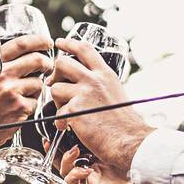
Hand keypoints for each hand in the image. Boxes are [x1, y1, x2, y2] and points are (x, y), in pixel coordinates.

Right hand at [0, 35, 53, 167]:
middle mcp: (3, 75)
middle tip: (48, 67)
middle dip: (47, 63)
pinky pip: (35, 102)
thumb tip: (23, 59)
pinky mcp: (20, 107)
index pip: (20, 44)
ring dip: (36, 89)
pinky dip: (31, 105)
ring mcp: (12, 91)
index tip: (46, 42)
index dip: (38, 40)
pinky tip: (18, 110)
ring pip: (38, 83)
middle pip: (37, 60)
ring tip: (23, 96)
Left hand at [48, 38, 155, 174]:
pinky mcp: (74, 110)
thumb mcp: (116, 93)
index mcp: (105, 74)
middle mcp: (94, 80)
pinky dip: (59, 122)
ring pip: (55, 88)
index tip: (60, 43)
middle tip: (56, 85)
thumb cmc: (125, 124)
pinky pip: (57, 111)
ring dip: (57, 101)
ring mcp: (83, 94)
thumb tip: (87, 86)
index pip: (84, 49)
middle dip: (55, 74)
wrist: (129, 141)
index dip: (69, 43)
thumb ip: (101, 85)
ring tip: (65, 112)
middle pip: (62, 63)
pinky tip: (66, 127)